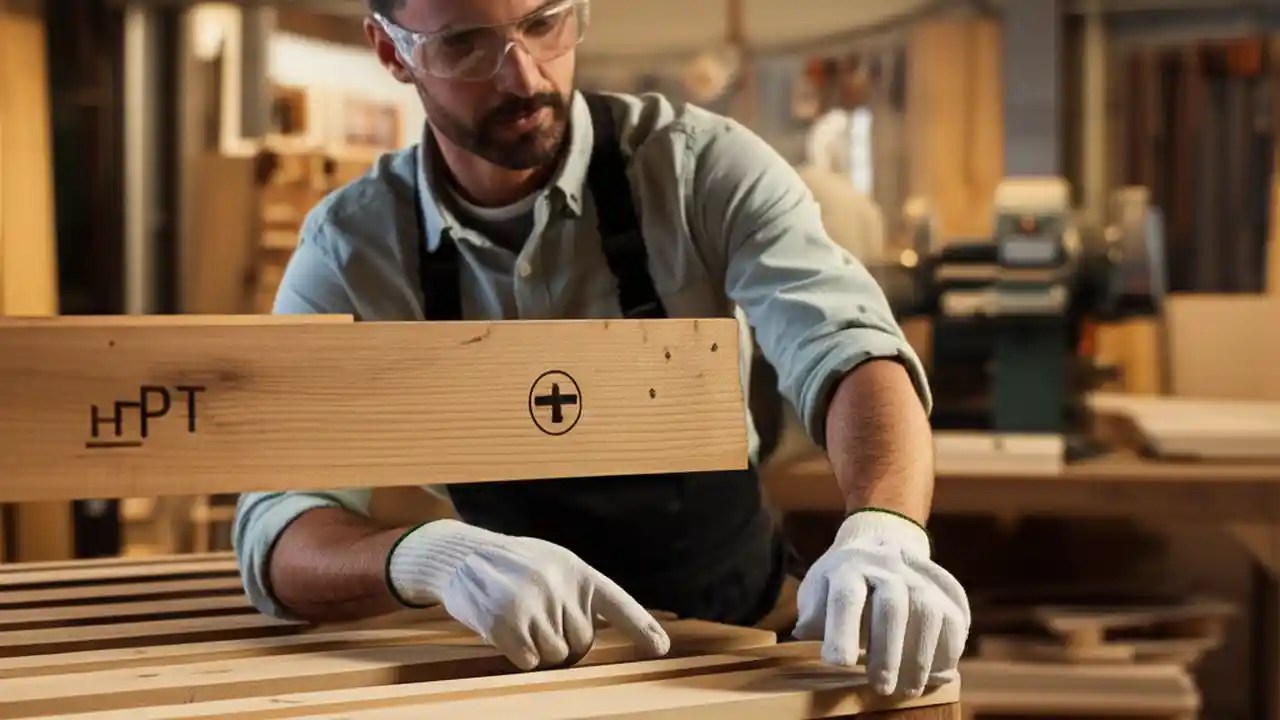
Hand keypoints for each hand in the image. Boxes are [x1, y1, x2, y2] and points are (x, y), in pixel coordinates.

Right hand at [386, 519, 670, 669]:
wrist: (461, 555)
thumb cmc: (511, 564)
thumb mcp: (551, 563)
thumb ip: (575, 592)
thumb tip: (586, 640)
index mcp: (576, 570)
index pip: (617, 602)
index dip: (641, 627)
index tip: (661, 649)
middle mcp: (558, 586)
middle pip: (581, 644)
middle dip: (564, 642)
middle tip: (540, 619)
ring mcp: (532, 604)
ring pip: (556, 656)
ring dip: (540, 648)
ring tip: (520, 619)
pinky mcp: (506, 624)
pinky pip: (530, 661)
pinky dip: (520, 654)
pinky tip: (506, 631)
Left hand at [792, 509, 968, 696]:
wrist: (877, 538)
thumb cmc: (840, 578)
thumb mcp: (816, 589)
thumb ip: (813, 614)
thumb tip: (807, 634)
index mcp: (847, 567)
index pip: (845, 597)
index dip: (842, 631)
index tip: (838, 664)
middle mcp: (885, 564)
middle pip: (892, 605)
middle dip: (888, 652)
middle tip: (881, 688)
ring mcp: (918, 571)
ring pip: (929, 609)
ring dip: (922, 655)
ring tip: (910, 689)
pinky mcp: (943, 582)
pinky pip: (955, 612)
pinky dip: (950, 646)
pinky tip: (939, 672)